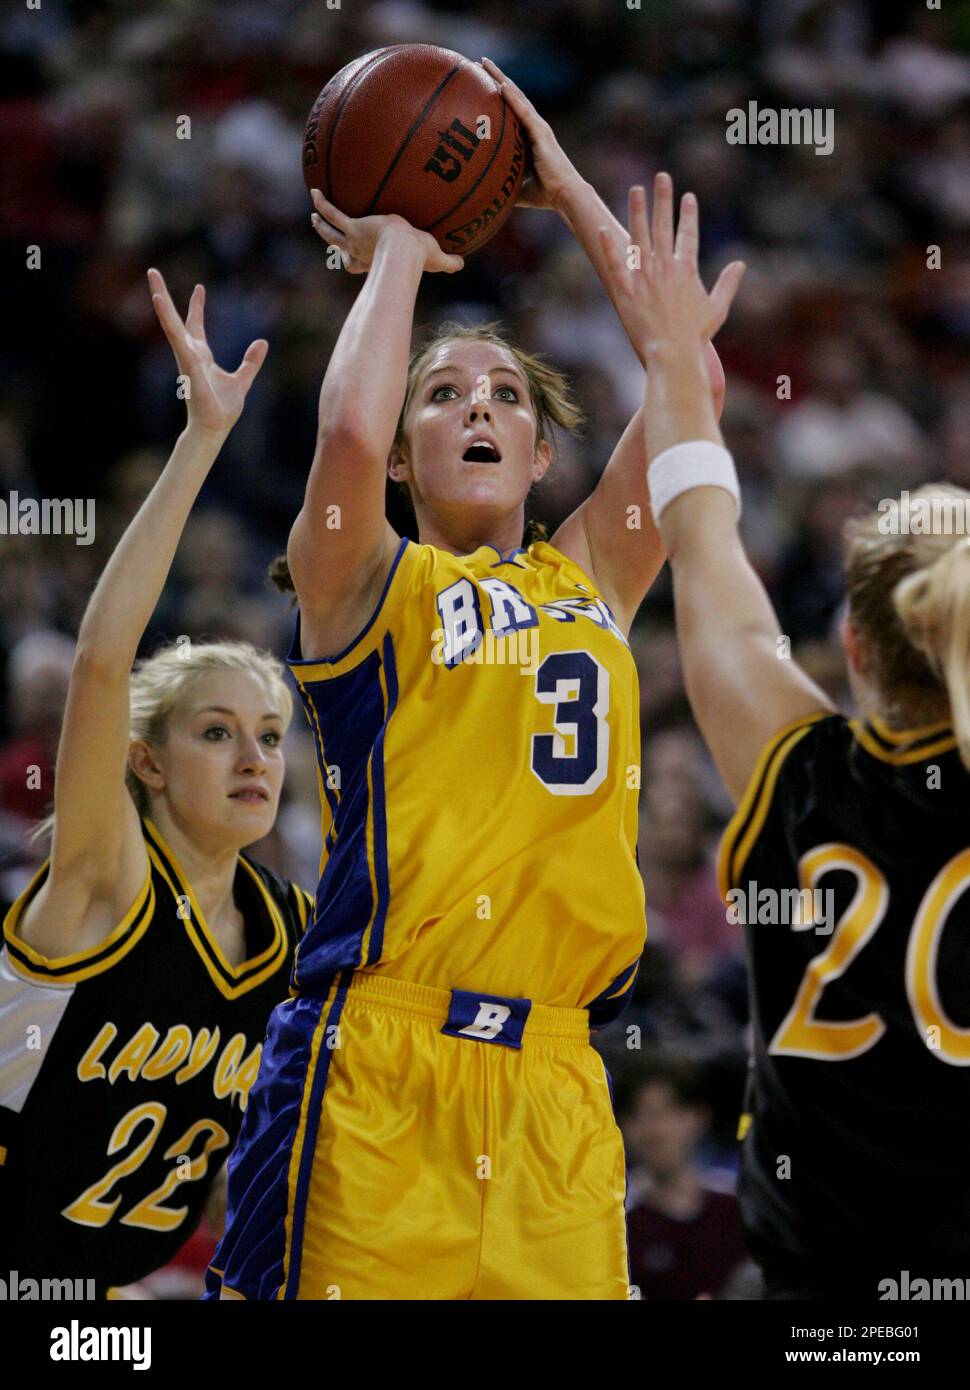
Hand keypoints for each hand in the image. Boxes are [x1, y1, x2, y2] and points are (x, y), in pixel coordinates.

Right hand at [147, 269, 267, 436]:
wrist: (214, 428)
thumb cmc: (222, 409)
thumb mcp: (243, 380)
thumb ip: (251, 361)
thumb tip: (262, 342)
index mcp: (201, 356)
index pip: (196, 325)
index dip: (196, 307)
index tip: (199, 288)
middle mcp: (189, 352)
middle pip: (176, 318)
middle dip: (166, 295)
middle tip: (154, 272)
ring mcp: (185, 356)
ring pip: (171, 322)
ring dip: (161, 299)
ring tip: (152, 277)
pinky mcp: (186, 361)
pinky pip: (175, 336)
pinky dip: (168, 319)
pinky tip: (159, 301)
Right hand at [309, 189, 463, 273]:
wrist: (404, 250)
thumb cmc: (419, 258)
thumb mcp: (436, 258)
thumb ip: (448, 262)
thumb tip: (462, 263)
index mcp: (375, 261)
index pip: (360, 264)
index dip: (355, 263)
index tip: (351, 261)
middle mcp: (361, 253)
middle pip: (341, 251)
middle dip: (333, 245)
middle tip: (326, 237)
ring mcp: (354, 241)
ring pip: (331, 233)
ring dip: (321, 226)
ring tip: (314, 216)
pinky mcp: (353, 227)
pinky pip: (334, 213)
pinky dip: (323, 204)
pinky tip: (315, 191)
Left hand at [480, 57, 577, 211]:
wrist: (565, 195)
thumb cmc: (546, 194)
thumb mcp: (518, 187)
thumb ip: (504, 184)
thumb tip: (485, 193)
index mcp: (530, 135)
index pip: (511, 108)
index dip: (497, 93)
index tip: (480, 80)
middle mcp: (534, 126)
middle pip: (512, 95)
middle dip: (496, 77)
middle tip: (479, 62)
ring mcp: (538, 127)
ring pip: (517, 96)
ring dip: (501, 79)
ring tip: (484, 64)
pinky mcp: (541, 132)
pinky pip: (524, 112)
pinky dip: (512, 98)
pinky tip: (500, 85)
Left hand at [598, 173, 745, 358]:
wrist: (672, 353)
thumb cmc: (695, 336)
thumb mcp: (718, 308)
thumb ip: (728, 283)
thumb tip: (740, 264)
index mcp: (687, 270)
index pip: (688, 233)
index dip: (689, 213)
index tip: (688, 196)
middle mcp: (664, 267)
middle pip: (663, 225)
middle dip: (663, 199)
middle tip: (662, 177)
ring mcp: (643, 277)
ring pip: (639, 236)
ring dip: (637, 211)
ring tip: (635, 190)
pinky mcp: (625, 291)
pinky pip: (616, 264)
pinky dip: (609, 247)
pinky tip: (603, 230)